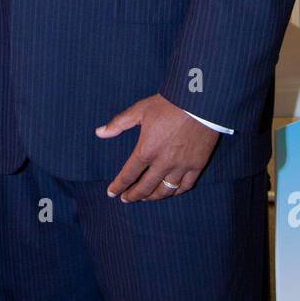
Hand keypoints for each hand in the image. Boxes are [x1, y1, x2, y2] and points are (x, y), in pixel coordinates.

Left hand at [96, 93, 218, 201]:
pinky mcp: (198, 165)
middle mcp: (163, 162)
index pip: (128, 175)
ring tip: (145, 198)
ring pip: (165, 191)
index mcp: (147, 150)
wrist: (200, 101)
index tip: (111, 192)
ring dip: (153, 197)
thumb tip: (99, 133)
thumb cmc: (168, 104)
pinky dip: (175, 192)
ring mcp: (182, 166)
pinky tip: (169, 192)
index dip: (118, 186)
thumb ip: (119, 123)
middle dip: (133, 196)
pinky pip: (185, 186)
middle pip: (145, 188)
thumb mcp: (140, 110)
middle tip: (126, 199)